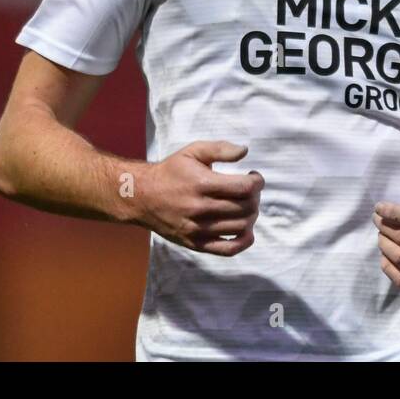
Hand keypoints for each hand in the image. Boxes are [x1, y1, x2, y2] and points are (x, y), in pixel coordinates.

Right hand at [136, 141, 263, 255]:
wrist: (142, 197)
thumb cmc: (171, 171)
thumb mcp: (193, 151)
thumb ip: (220, 149)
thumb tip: (245, 151)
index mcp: (202, 184)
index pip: (245, 188)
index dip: (257, 182)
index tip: (254, 177)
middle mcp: (200, 208)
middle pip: (246, 208)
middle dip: (255, 197)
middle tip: (249, 191)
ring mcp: (198, 229)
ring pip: (241, 227)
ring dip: (251, 215)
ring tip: (245, 205)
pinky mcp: (196, 244)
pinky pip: (228, 250)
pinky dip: (244, 241)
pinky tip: (246, 229)